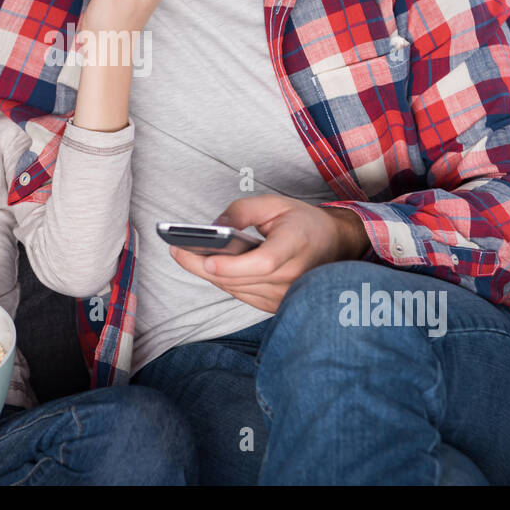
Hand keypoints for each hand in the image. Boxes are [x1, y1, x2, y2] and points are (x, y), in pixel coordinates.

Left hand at [167, 195, 370, 313]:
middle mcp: (294, 276)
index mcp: (297, 245)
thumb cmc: (303, 223)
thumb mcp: (276, 204)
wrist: (334, 246)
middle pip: (241, 279)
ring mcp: (286, 295)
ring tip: (184, 254)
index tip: (208, 259)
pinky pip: (242, 295)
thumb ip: (244, 210)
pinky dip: (223, 281)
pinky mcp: (276, 305)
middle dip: (203, 266)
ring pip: (236, 289)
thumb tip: (215, 228)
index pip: (265, 263)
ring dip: (209, 274)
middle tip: (176, 249)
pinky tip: (206, 266)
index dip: (234, 265)